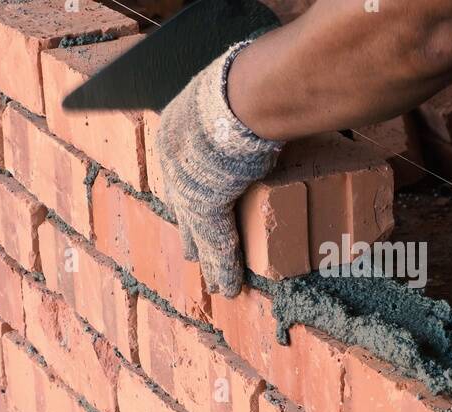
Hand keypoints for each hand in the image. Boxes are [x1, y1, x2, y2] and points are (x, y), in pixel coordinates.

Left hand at [157, 40, 283, 296]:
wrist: (241, 94)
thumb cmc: (246, 81)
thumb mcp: (237, 91)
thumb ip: (249, 105)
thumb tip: (278, 97)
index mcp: (178, 125)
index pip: (183, 167)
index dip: (191, 190)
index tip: (197, 204)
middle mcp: (173, 158)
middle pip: (181, 203)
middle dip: (190, 230)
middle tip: (192, 252)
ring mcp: (185, 185)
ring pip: (196, 232)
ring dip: (207, 259)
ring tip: (213, 282)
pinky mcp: (204, 208)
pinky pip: (216, 245)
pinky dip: (224, 269)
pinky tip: (230, 289)